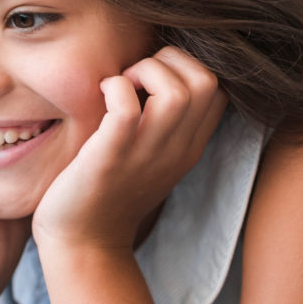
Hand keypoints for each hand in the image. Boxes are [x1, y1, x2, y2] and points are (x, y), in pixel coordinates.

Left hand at [32, 47, 226, 249]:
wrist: (83, 243)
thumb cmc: (107, 191)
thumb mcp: (151, 157)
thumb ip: (164, 123)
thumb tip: (155, 70)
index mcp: (188, 148)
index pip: (219, 90)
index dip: (188, 67)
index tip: (152, 79)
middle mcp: (176, 151)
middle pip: (207, 81)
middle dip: (170, 60)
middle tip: (135, 77)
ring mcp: (145, 155)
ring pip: (177, 92)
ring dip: (146, 70)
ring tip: (120, 84)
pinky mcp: (110, 158)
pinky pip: (127, 108)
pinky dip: (116, 88)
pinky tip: (101, 94)